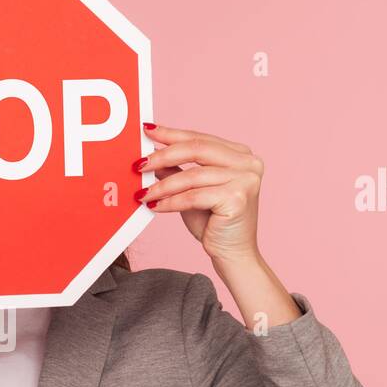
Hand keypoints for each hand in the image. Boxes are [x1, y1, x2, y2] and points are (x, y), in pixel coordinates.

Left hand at [135, 126, 263, 265]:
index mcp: (240, 154)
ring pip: (192, 175)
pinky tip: (155, 205)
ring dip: (162, 185)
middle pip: (197, 149)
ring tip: (142, 193)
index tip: (147, 131)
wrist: (233, 255)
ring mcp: (246, 179)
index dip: (171, 134)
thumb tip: (150, 154)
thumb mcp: (190, 190)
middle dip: (163, 155)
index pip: (200, 138)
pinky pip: (194, 196)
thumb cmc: (214, 223)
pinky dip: (171, 201)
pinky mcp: (238, 198)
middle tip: (139, 164)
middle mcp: (248, 162)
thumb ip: (176, 170)